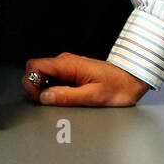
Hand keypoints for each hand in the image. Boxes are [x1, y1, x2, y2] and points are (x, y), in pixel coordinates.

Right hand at [22, 52, 149, 105]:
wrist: (132, 80)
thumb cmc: (117, 87)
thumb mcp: (93, 96)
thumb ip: (67, 96)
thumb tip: (45, 97)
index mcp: (68, 64)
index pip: (35, 65)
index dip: (31, 81)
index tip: (39, 97)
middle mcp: (65, 62)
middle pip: (36, 71)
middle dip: (38, 87)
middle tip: (53, 102)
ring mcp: (67, 66)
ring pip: (44, 75)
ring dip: (47, 89)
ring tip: (65, 100)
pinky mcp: (71, 71)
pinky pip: (54, 78)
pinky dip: (55, 88)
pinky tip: (69, 96)